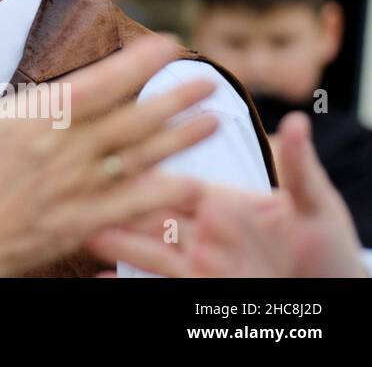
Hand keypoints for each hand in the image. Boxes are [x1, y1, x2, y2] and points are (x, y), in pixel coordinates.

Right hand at [0, 11, 215, 276]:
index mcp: (36, 120)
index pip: (100, 83)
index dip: (138, 62)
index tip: (167, 43)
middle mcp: (66, 152)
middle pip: (133, 119)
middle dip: (174, 98)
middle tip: (207, 81)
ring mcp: (78, 190)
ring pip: (140, 159)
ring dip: (179, 140)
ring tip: (213, 122)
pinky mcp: (81, 223)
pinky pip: (133, 208)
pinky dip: (164, 196)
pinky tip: (191, 186)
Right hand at [88, 111, 367, 276]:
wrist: (339, 297)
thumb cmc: (332, 252)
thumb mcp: (317, 207)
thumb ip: (299, 168)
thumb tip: (296, 121)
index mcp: (228, 204)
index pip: (179, 179)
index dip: (149, 164)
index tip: (117, 144)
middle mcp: (207, 232)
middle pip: (151, 212)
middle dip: (115, 200)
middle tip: (80, 188)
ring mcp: (200, 264)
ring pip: (145, 248)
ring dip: (111, 238)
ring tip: (80, 230)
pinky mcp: (198, 288)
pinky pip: (155, 284)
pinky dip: (125, 282)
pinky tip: (98, 276)